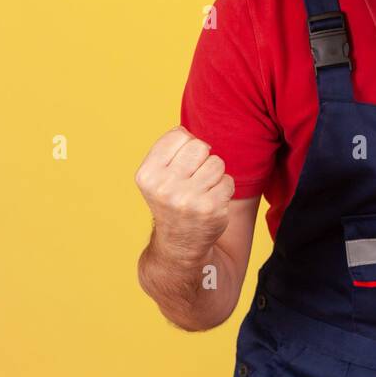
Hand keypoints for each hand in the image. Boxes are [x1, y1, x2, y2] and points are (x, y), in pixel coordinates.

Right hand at [134, 125, 233, 263]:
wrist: (179, 245)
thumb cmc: (171, 199)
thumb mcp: (157, 176)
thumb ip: (168, 149)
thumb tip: (185, 131)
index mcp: (147, 175)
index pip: (178, 135)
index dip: (186, 146)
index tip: (182, 164)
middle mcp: (164, 188)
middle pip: (200, 146)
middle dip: (202, 158)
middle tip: (194, 178)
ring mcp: (188, 199)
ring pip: (217, 163)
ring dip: (214, 175)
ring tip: (202, 191)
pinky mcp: (211, 208)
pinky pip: (228, 181)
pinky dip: (224, 189)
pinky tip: (211, 202)